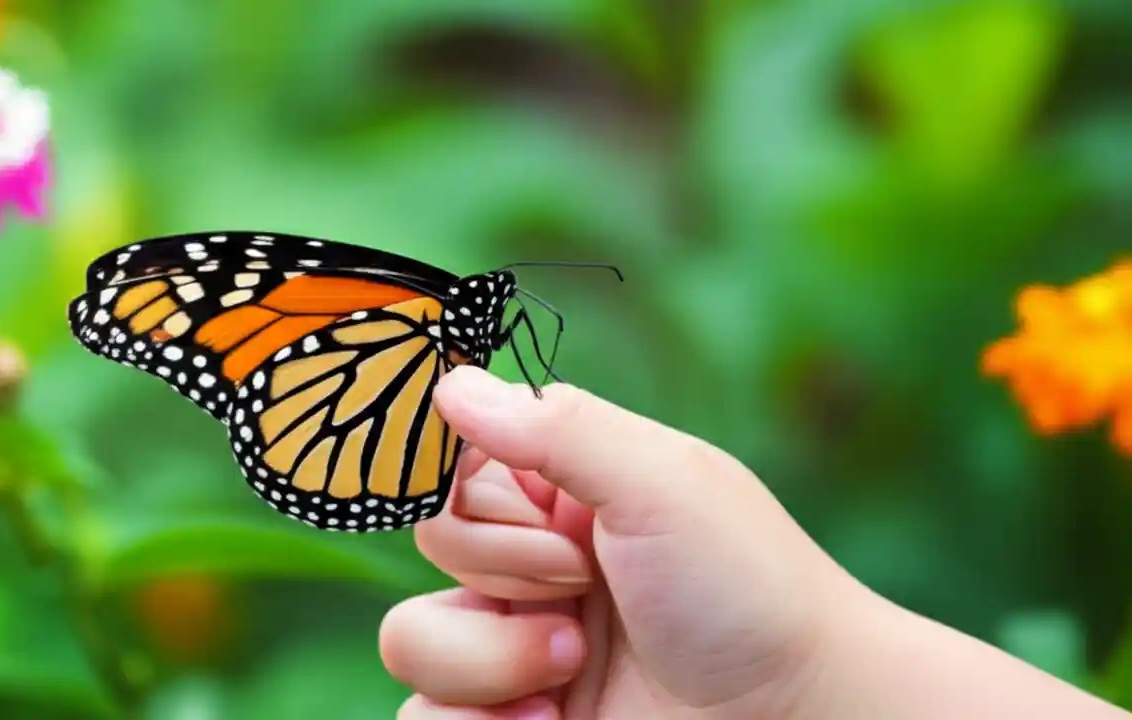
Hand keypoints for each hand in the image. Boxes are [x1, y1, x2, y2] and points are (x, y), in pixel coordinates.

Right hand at [379, 366, 855, 718]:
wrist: (797, 718)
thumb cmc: (748, 589)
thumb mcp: (661, 484)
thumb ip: (556, 430)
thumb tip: (452, 382)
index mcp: (563, 492)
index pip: (457, 460)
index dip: (466, 485)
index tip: (522, 507)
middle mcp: (531, 563)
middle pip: (429, 544)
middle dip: (501, 571)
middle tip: (580, 585)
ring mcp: (518, 646)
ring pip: (411, 639)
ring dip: (487, 661)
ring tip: (572, 667)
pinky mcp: (512, 718)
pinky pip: (424, 717)